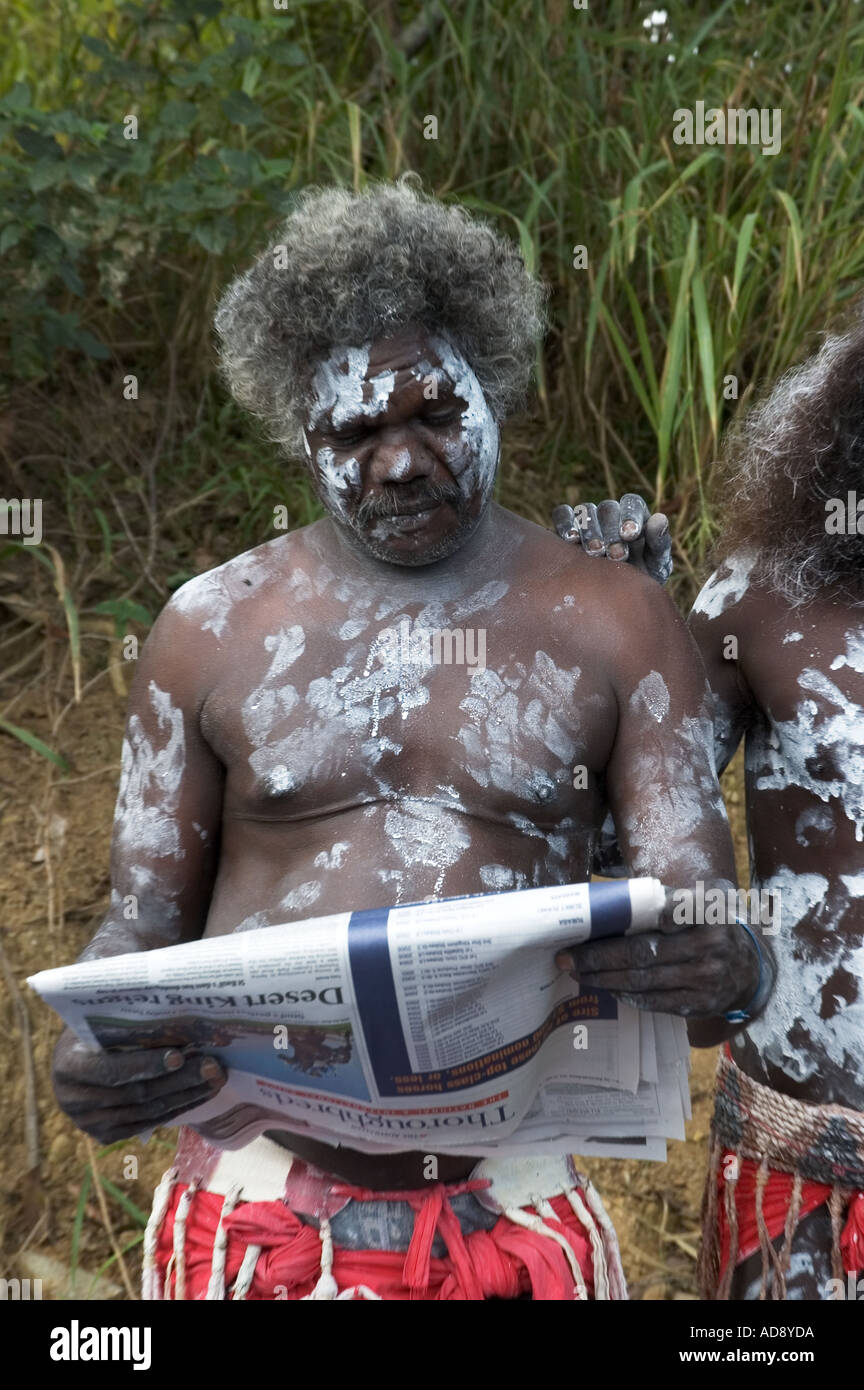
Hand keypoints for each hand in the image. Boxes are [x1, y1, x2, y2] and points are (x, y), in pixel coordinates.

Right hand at [52, 1027, 226, 1142]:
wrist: (77, 1054)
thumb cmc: (96, 1025)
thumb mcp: (104, 1017)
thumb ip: (130, 1019)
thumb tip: (178, 1012)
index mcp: (69, 1066)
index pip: (112, 1070)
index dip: (146, 1064)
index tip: (179, 1056)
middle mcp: (74, 1099)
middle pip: (136, 1094)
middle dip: (180, 1080)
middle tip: (213, 1067)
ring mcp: (90, 1121)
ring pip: (147, 1111)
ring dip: (187, 1096)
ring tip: (215, 1078)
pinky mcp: (105, 1134)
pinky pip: (147, 1123)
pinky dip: (177, 1108)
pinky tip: (200, 1093)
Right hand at [552, 494, 671, 584]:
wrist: (615, 600)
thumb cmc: (641, 578)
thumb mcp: (656, 565)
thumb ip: (660, 543)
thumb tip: (659, 519)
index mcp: (634, 515)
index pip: (631, 503)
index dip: (630, 515)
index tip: (630, 535)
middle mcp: (610, 514)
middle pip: (607, 508)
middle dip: (610, 531)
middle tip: (615, 555)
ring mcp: (587, 519)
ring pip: (585, 511)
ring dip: (589, 530)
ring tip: (594, 552)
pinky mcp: (567, 528)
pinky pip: (562, 514)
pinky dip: (565, 523)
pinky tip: (571, 541)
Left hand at [555, 919, 759, 1017]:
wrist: (752, 970)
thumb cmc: (714, 926)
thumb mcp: (703, 901)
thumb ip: (668, 899)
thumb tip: (611, 900)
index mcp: (709, 912)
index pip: (667, 911)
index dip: (631, 916)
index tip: (597, 921)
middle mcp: (710, 946)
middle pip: (643, 952)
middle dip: (599, 956)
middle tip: (567, 955)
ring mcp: (706, 979)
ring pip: (643, 980)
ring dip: (603, 978)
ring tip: (577, 972)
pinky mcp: (699, 1005)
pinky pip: (654, 1001)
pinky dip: (625, 994)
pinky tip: (604, 986)